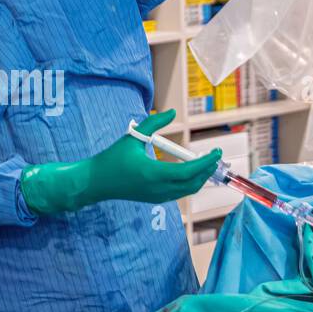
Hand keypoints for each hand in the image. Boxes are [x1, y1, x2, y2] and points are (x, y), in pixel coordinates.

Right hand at [19, 109, 221, 214]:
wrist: (97, 182)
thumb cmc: (113, 158)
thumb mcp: (132, 137)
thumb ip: (153, 124)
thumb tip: (171, 112)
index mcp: (153, 174)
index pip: (188, 171)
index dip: (205, 163)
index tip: (215, 152)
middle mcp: (158, 189)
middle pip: (192, 183)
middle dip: (207, 170)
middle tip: (215, 157)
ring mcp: (157, 196)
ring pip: (187, 190)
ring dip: (200, 177)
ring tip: (207, 163)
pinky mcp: (154, 199)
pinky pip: (179, 193)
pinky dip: (189, 182)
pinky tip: (191, 171)